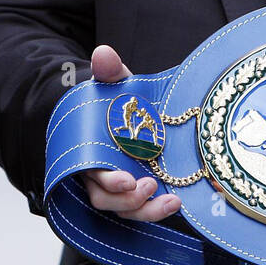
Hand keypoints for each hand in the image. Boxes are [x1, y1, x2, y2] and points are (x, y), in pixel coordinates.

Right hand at [80, 44, 180, 222]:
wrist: (136, 108)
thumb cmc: (119, 98)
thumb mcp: (116, 82)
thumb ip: (109, 70)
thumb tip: (103, 53)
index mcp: (89, 149)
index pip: (90, 172)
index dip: (107, 180)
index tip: (127, 179)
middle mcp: (101, 172)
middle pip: (104, 198)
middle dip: (126, 199)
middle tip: (148, 186)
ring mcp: (121, 186)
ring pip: (125, 209)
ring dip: (145, 209)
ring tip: (168, 200)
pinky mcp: (141, 191)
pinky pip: (143, 210)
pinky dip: (157, 211)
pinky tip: (176, 202)